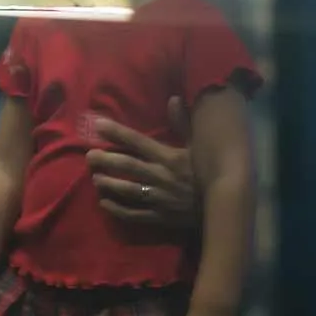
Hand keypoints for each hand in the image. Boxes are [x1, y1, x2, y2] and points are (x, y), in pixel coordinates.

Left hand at [87, 97, 196, 228]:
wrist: (227, 207)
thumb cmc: (208, 172)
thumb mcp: (200, 146)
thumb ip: (184, 123)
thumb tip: (174, 98)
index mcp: (170, 157)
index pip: (138, 141)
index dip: (117, 132)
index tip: (98, 125)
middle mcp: (162, 176)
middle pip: (128, 166)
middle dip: (106, 160)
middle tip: (89, 156)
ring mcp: (160, 198)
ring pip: (128, 190)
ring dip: (109, 184)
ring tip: (95, 178)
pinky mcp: (161, 217)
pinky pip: (135, 214)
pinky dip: (118, 209)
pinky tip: (104, 203)